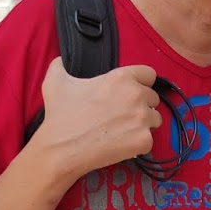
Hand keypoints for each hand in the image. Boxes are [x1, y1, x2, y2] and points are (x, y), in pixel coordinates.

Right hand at [35, 58, 162, 176]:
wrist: (62, 149)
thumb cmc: (61, 116)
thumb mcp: (55, 82)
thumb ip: (60, 66)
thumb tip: (60, 61)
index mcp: (122, 78)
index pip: (149, 74)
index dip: (141, 82)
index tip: (131, 91)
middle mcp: (137, 95)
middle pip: (153, 98)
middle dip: (141, 104)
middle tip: (122, 114)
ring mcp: (142, 119)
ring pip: (155, 119)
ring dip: (144, 123)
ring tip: (124, 129)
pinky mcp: (144, 140)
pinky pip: (149, 139)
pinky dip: (138, 143)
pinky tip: (122, 143)